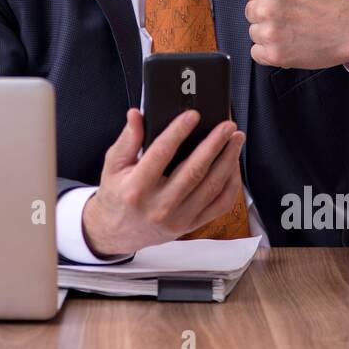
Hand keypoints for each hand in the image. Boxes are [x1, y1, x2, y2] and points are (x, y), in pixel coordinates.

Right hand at [81, 108, 245, 257]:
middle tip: (227, 126)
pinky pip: (219, 205)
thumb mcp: (112, 166)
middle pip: (194, 171)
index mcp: (136, 189)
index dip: (178, 131)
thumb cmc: (117, 196)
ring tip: (235, 140)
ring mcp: (178, 219)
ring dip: (228, 160)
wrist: (118, 233)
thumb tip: (136, 115)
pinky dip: (231, 184)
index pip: (161, 154)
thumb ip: (127, 140)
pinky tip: (233, 166)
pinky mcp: (191, 225)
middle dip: (214, 145)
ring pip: (211, 187)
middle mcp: (159, 207)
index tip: (193, 115)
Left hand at [244, 0, 348, 70]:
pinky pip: (257, 53)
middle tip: (294, 14)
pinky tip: (290, 42)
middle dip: (269, 13)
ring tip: (294, 28)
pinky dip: (270, 52)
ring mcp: (270, 33)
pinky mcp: (274, 55)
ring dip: (270, 32)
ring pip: (254, 32)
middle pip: (251, 11)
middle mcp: (266, 8)